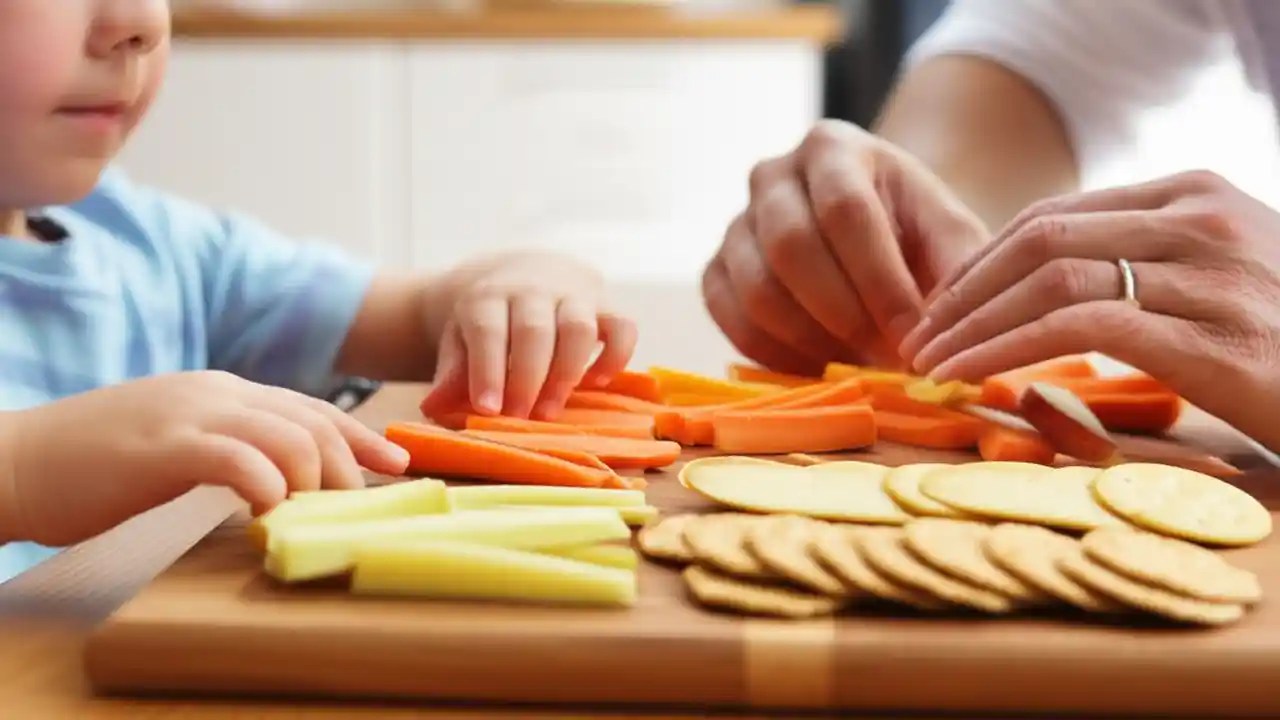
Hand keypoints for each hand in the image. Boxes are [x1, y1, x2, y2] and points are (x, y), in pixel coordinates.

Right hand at [0, 371, 410, 546]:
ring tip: (320, 515)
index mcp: (222, 390)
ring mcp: (192, 414)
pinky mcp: (166, 446)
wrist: (14, 459)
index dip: (361, 436)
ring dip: (318, 480)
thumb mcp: (177, 443)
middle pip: (314, 421)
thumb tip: (282, 477)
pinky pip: (241, 461)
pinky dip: (271, 488)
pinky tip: (272, 513)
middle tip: (368, 501)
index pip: (310, 408)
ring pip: (291, 437)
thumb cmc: (95, 463)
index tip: (398, 463)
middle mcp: (216, 392)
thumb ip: (229, 446)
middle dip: (354, 462)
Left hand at [419, 253, 636, 419]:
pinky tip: (597, 382)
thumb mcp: (461, 338)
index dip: (488, 370)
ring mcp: (573, 294)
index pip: (488, 329)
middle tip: (519, 419)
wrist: (520, 272)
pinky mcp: (605, 305)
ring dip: (567, 372)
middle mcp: (533, 289)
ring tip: (550, 411)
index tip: (488, 409)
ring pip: (578, 327)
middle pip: (534, 330)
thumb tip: (432, 408)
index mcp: (488, 295)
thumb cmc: (488, 318)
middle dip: (527, 378)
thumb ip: (453, 372)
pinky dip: (616, 355)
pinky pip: (622, 326)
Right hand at [702, 120, 987, 373]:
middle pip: (791, 246)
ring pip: (758, 290)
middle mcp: (772, 175)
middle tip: (886, 358)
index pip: (845, 209)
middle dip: (844, 313)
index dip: (879, 279)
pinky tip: (820, 368)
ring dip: (813, 340)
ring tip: (860, 364)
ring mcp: (736, 224)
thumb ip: (961, 268)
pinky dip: (776, 355)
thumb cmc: (914, 232)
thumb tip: (952, 331)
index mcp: (832, 146)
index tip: (912, 335)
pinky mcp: (716, 271)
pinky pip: (731, 320)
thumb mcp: (950, 234)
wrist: (871, 233)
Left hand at [901, 170, 1279, 448]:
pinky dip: (1009, 349)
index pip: (1055, 214)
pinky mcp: (1210, 337)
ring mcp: (1209, 273)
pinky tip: (973, 377)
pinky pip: (1078, 327)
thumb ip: (1143, 268)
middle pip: (1040, 237)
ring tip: (929, 363)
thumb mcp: (1218, 281)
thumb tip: (1042, 296)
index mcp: (1194, 195)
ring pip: (1049, 278)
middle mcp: (1200, 219)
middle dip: (963, 289)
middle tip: (917, 335)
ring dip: (972, 323)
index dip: (982, 260)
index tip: (941, 303)